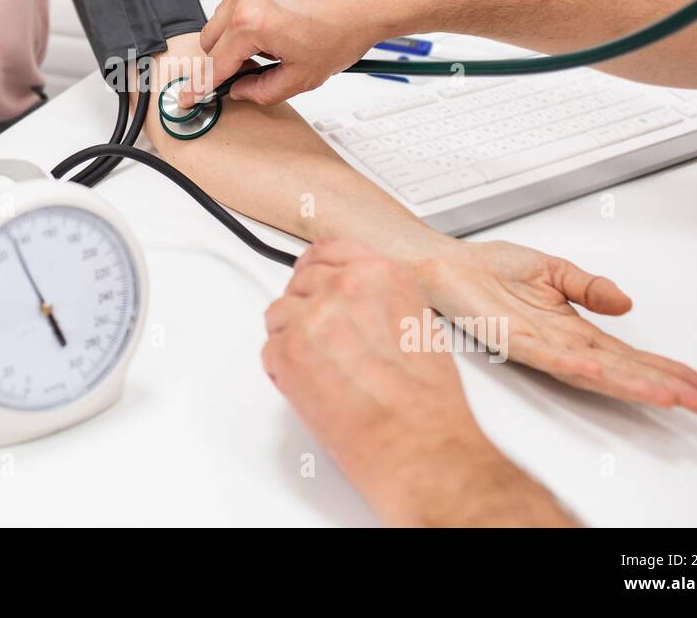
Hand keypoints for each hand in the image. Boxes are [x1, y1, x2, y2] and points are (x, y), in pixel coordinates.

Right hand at [179, 0, 388, 108]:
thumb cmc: (349, 25)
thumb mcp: (305, 75)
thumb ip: (264, 90)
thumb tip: (245, 91)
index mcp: (250, 24)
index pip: (213, 65)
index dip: (200, 87)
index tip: (188, 97)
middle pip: (210, 38)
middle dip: (223, 59)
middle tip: (252, 73)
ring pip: (226, 15)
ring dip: (238, 36)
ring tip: (277, 47)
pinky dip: (255, 15)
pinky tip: (287, 25)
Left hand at [263, 239, 473, 455]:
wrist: (418, 446)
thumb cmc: (427, 400)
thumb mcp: (417, 323)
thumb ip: (379, 299)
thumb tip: (357, 301)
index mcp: (377, 274)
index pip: (327, 250)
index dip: (315, 267)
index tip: (309, 275)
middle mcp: (341, 289)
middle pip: (299, 283)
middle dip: (307, 310)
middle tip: (325, 345)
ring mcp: (310, 319)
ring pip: (279, 315)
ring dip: (293, 339)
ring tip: (326, 372)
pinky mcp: (286, 353)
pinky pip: (269, 351)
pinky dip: (284, 371)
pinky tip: (316, 388)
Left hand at [412, 239, 696, 413]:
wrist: (441, 264)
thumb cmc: (486, 269)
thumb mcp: (552, 270)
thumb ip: (589, 287)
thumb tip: (626, 302)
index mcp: (568, 328)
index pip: (624, 354)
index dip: (660, 367)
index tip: (695, 381)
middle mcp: (556, 342)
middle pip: (618, 370)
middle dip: (658, 386)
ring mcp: (534, 344)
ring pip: (590, 371)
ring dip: (627, 384)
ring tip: (664, 396)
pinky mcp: (508, 338)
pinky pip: (545, 356)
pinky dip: (572, 364)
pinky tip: (597, 371)